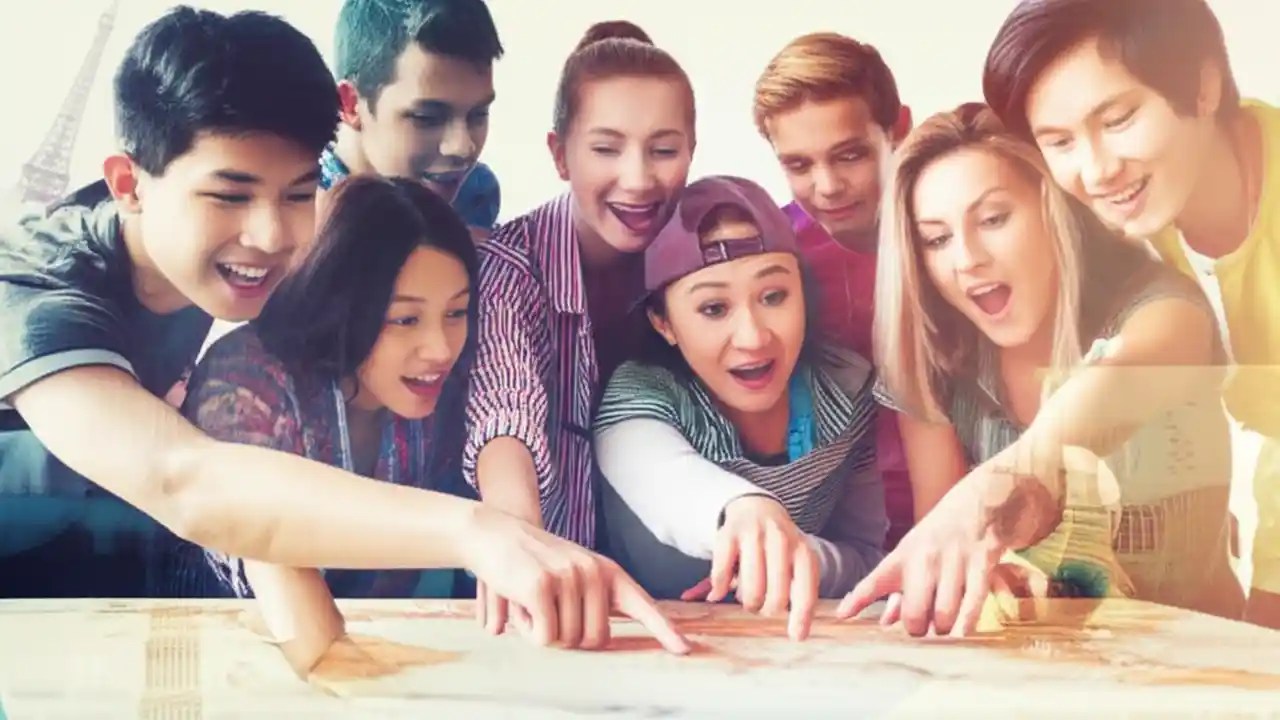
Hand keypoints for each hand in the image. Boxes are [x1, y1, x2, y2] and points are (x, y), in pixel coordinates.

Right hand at [462, 505, 691, 653]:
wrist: (494, 533)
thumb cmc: (532, 561)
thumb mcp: (572, 572)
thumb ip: (592, 599)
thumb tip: (600, 637)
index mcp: (606, 571)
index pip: (641, 604)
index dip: (663, 629)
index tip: (684, 648)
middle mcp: (593, 573)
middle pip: (596, 639)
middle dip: (568, 637)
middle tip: (547, 611)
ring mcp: (570, 578)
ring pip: (566, 640)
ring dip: (543, 631)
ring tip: (531, 600)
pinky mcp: (543, 587)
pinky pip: (544, 638)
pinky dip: (529, 631)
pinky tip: (520, 604)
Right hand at [691, 495, 817, 640]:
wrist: (756, 507)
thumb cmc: (779, 547)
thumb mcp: (797, 563)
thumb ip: (798, 593)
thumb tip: (798, 636)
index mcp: (803, 551)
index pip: (805, 592)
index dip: (801, 618)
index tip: (796, 637)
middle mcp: (781, 540)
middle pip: (776, 596)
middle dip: (767, 609)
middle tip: (762, 606)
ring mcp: (754, 535)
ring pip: (751, 589)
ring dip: (747, 601)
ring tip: (746, 597)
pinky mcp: (729, 534)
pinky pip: (722, 573)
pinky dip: (720, 588)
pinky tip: (720, 592)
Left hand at [836, 473, 1011, 636]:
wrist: (981, 501)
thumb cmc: (941, 535)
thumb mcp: (914, 553)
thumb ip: (898, 589)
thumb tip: (886, 623)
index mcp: (903, 555)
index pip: (874, 581)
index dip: (857, 600)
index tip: (843, 615)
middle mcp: (925, 559)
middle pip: (914, 612)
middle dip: (917, 629)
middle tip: (922, 628)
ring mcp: (954, 562)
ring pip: (944, 614)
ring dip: (944, 628)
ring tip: (944, 625)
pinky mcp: (982, 564)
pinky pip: (973, 604)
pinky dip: (967, 623)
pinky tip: (963, 628)